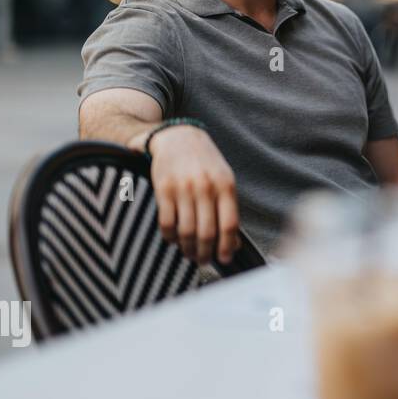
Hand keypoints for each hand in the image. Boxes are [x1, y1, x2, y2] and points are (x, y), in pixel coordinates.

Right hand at [146, 125, 240, 265]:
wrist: (178, 137)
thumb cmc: (205, 163)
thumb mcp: (224, 180)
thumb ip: (229, 209)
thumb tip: (234, 244)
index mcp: (226, 186)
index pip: (229, 224)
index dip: (227, 246)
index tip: (225, 259)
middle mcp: (206, 188)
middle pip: (207, 232)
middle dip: (205, 253)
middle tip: (203, 261)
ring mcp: (184, 188)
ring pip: (186, 230)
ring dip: (187, 248)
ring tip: (189, 253)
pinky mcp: (163, 189)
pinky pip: (166, 222)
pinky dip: (169, 237)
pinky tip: (172, 239)